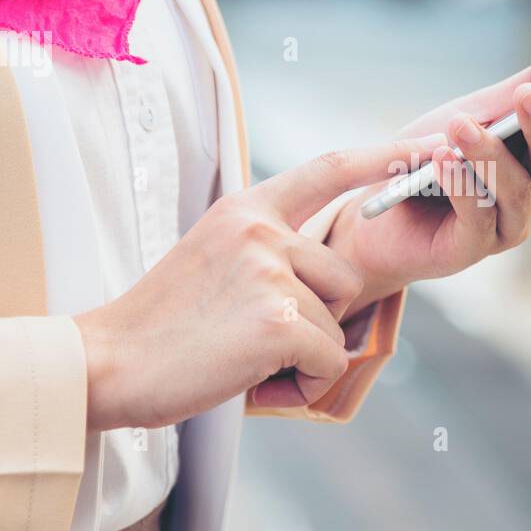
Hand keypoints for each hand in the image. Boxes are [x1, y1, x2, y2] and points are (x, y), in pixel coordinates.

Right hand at [76, 136, 442, 429]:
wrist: (108, 362)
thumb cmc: (161, 325)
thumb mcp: (212, 258)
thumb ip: (264, 249)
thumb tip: (322, 272)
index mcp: (246, 209)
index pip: (327, 169)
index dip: (379, 158)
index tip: (422, 146)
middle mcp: (262, 230)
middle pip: (344, 277)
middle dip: (318, 320)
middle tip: (252, 340)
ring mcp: (271, 272)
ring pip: (336, 324)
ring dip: (304, 354)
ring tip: (244, 358)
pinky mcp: (278, 320)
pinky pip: (327, 359)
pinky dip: (301, 384)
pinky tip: (252, 381)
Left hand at [327, 40, 530, 309]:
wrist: (375, 211)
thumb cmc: (430, 156)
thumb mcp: (475, 110)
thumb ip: (527, 85)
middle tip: (528, 93)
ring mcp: (507, 225)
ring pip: (518, 190)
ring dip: (490, 154)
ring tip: (461, 125)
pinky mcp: (472, 249)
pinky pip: (477, 217)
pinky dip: (461, 185)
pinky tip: (442, 158)